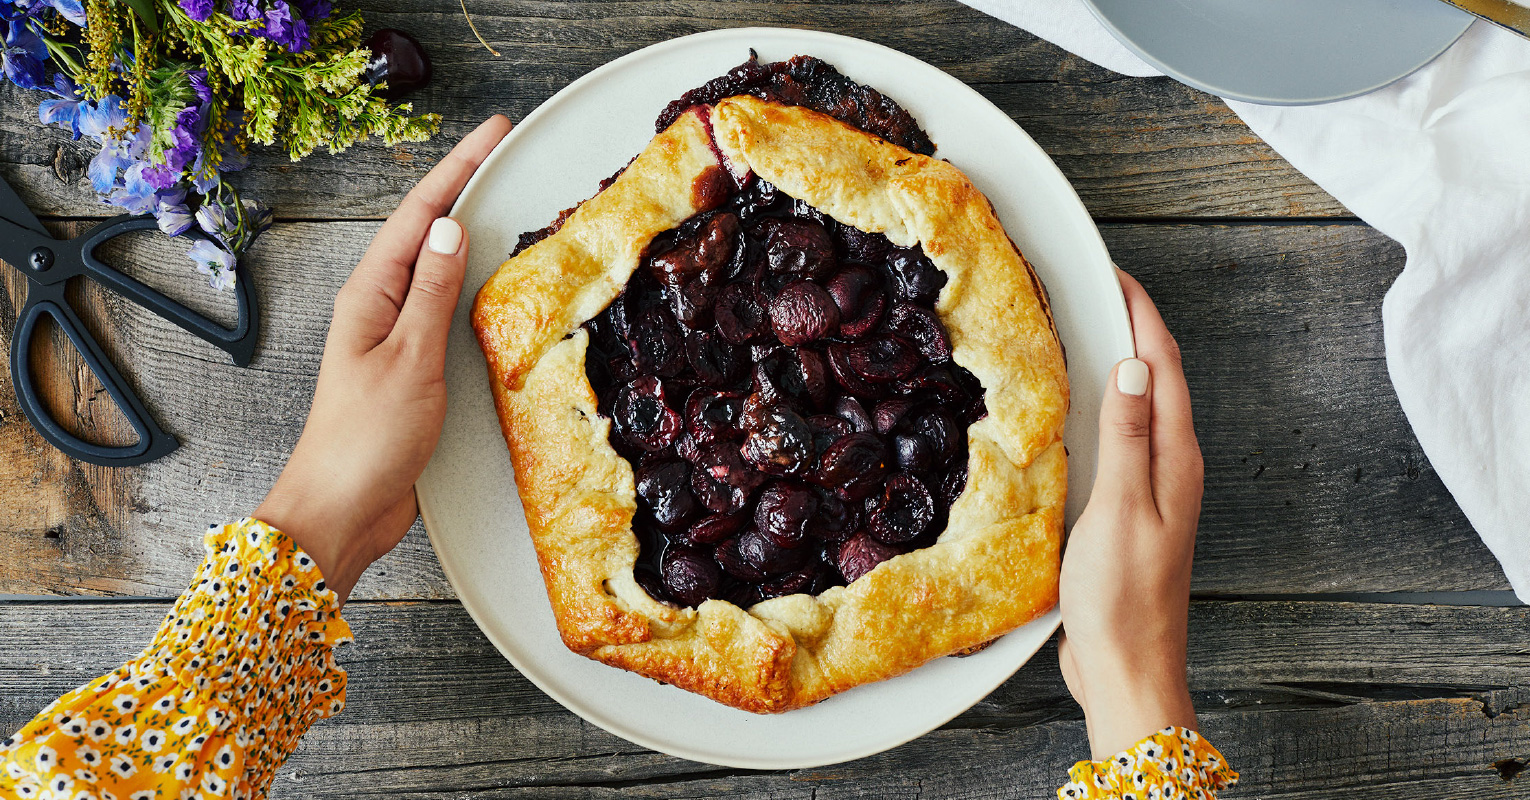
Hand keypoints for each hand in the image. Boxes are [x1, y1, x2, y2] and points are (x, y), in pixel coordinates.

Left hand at [255, 115, 512, 603]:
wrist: (341, 512)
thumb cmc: (365, 441)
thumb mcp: (408, 360)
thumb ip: (430, 294)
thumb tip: (449, 228)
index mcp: (369, 295)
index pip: (418, 215)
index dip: (458, 169)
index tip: (494, 133)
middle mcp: (378, 308)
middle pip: (425, 233)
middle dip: (465, 190)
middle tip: (507, 155)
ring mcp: (393, 338)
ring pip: (436, 271)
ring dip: (470, 237)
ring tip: (508, 205)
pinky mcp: (411, 369)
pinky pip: (444, 312)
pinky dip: (470, 288)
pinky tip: (495, 289)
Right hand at [1057, 268, 1203, 757]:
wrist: (1128, 669)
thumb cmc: (1123, 598)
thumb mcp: (1120, 508)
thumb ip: (1128, 436)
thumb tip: (1134, 365)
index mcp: (1176, 460)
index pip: (1165, 367)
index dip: (1142, 315)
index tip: (1114, 273)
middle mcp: (1172, 467)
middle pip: (1159, 379)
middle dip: (1132, 327)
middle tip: (1093, 289)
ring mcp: (1154, 490)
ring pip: (1141, 408)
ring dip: (1119, 365)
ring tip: (1083, 331)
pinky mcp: (1131, 512)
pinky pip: (1123, 439)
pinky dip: (1104, 408)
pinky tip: (1076, 410)